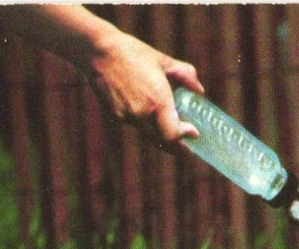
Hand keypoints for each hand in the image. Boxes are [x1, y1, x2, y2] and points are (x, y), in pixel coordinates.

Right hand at [86, 29, 204, 152]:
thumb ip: (185, 75)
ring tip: (167, 122)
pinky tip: (143, 106)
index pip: (173, 135)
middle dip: (176, 146)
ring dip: (159, 131)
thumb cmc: (132, 53)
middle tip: (187, 147)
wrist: (98, 50)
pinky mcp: (114, 115)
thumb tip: (199, 90)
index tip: (193, 134)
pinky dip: (143, 121)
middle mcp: (141, 113)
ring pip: (148, 132)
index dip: (184, 139)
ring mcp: (126, 116)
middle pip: (162, 141)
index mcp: (157, 101)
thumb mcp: (163, 61)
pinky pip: (134, 124)